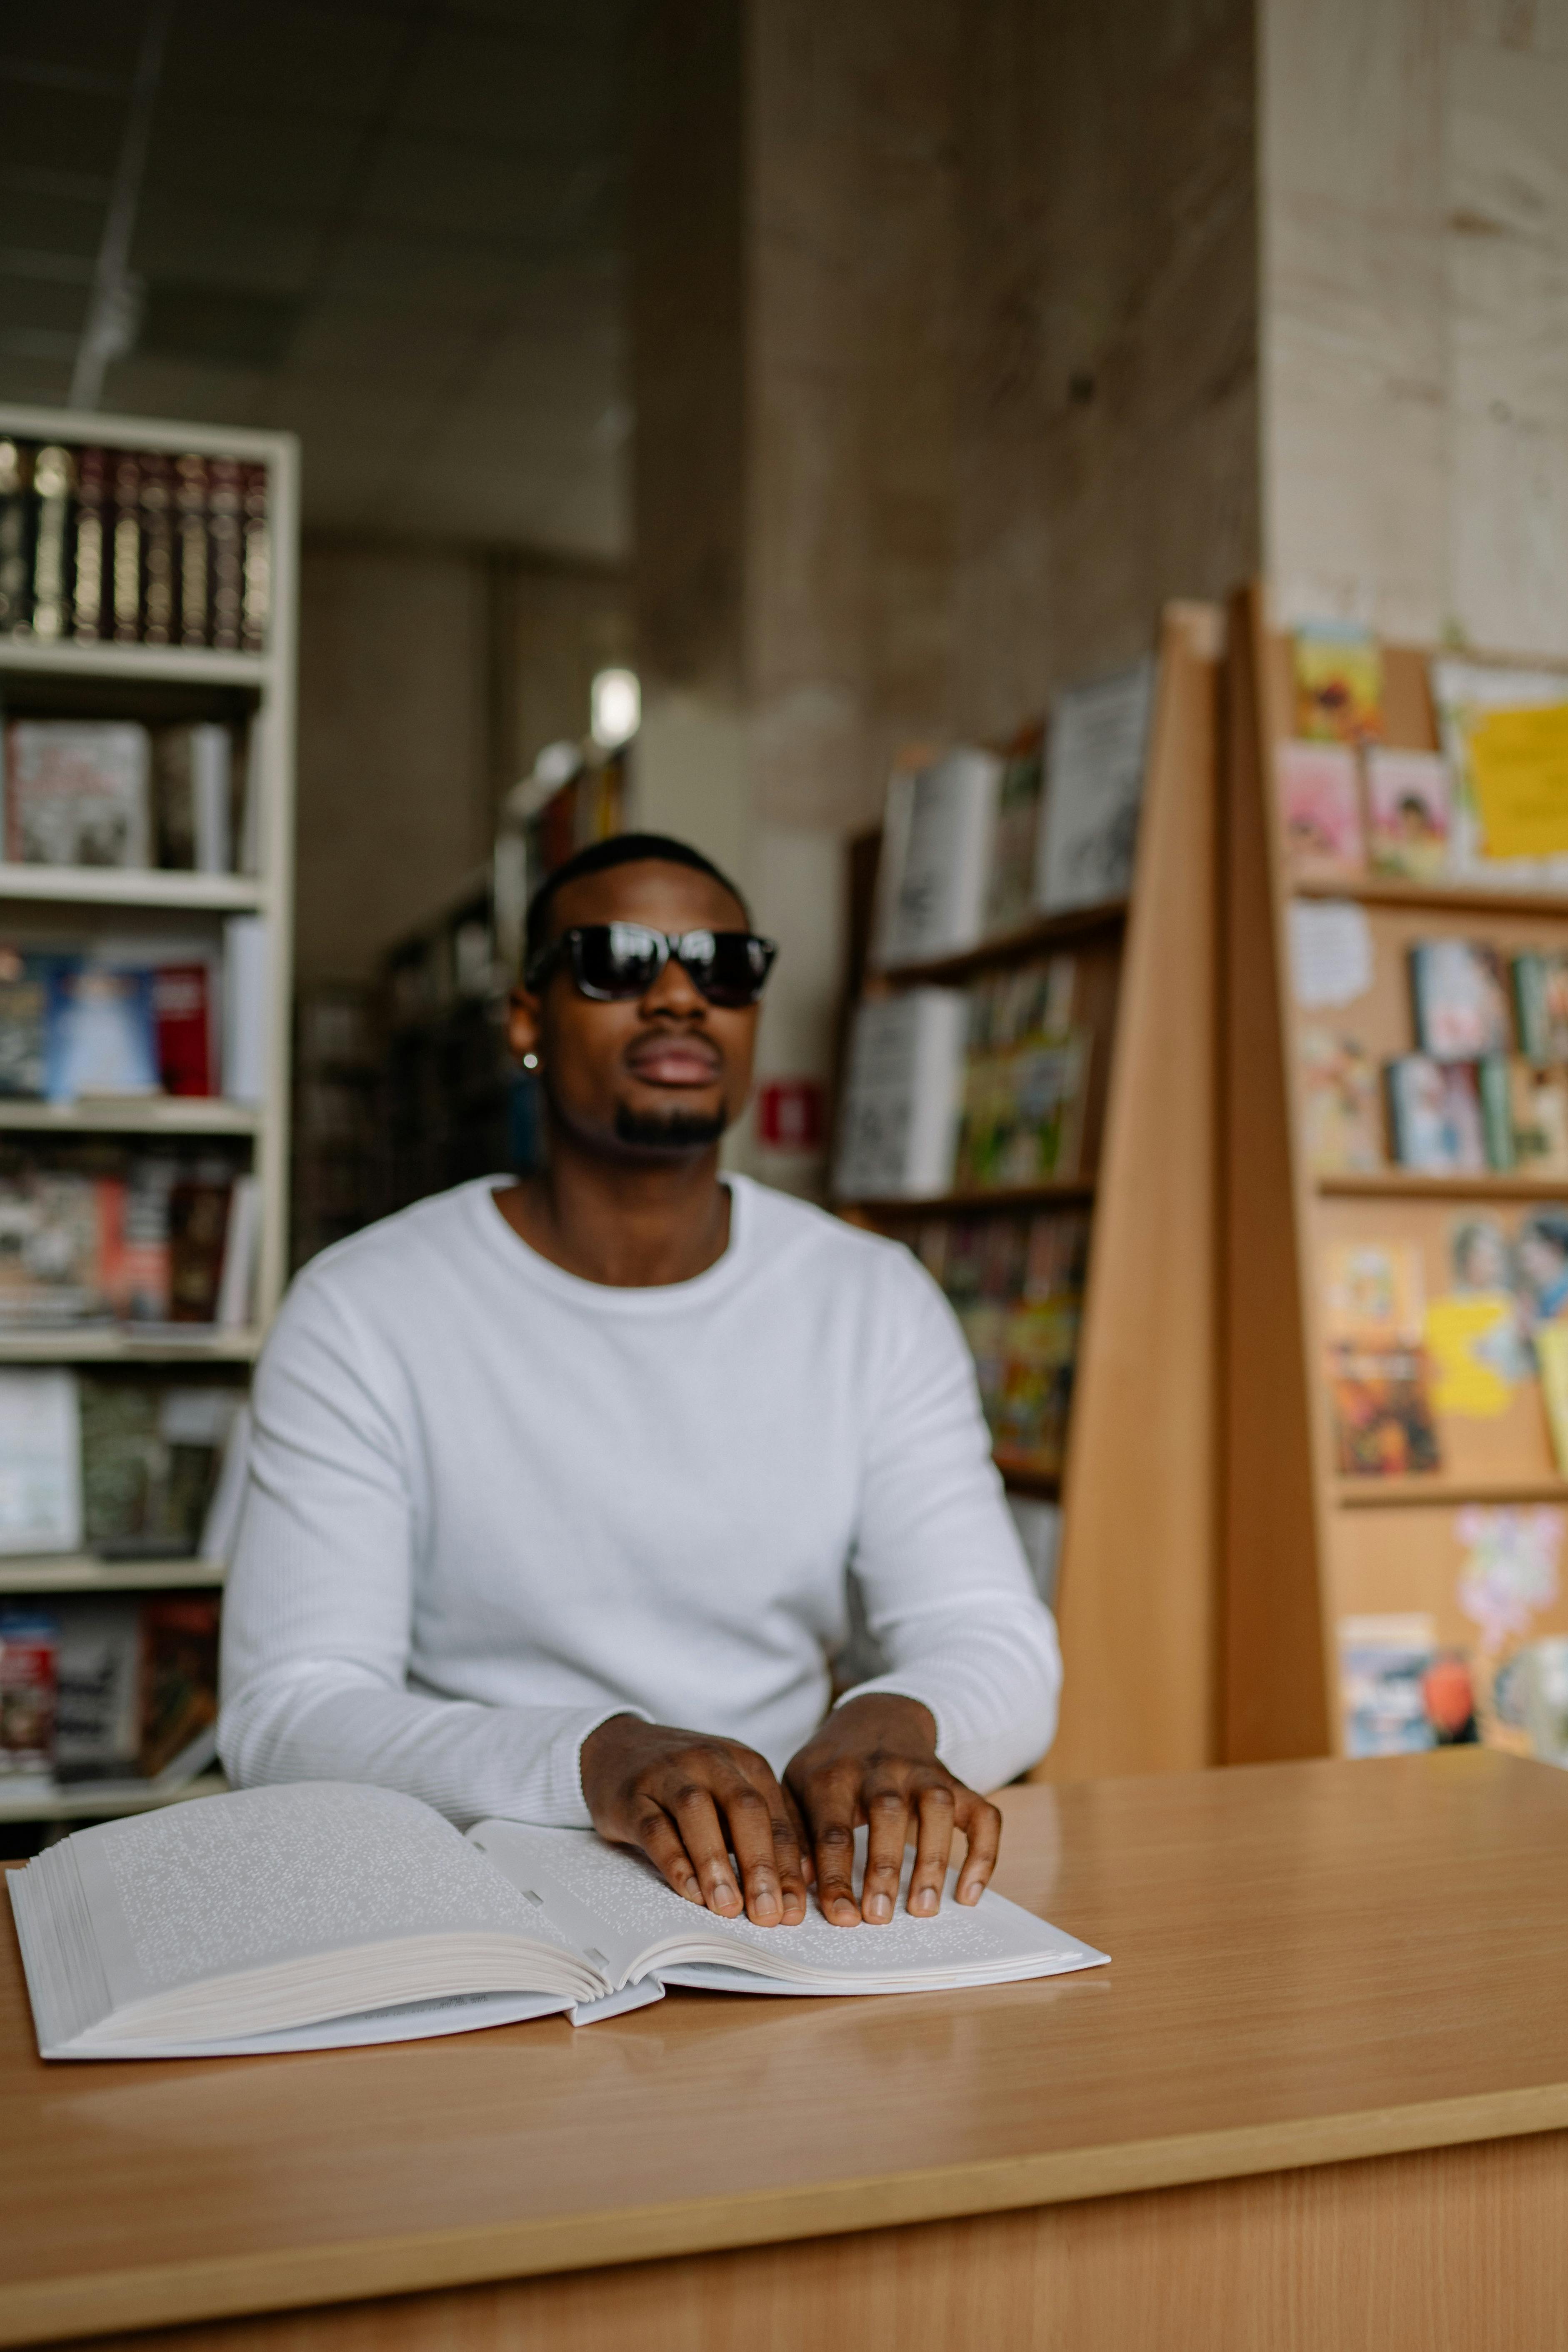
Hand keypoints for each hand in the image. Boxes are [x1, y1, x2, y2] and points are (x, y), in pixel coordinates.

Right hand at [580, 1714, 808, 1927]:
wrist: (618, 1748)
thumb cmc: (687, 1782)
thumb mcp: (730, 1792)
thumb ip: (765, 1828)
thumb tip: (803, 1879)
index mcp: (745, 1764)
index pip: (776, 1817)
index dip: (788, 1865)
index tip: (795, 1909)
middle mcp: (711, 1762)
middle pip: (745, 1810)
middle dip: (761, 1865)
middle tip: (769, 1914)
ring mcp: (670, 1774)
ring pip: (698, 1814)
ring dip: (717, 1863)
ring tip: (729, 1907)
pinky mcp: (634, 1794)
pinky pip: (655, 1827)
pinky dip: (674, 1861)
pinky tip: (689, 1891)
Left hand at [785, 1693, 1001, 1927]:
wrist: (877, 1715)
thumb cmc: (830, 1766)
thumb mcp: (796, 1786)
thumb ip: (795, 1833)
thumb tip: (798, 1886)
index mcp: (833, 1774)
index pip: (832, 1828)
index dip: (836, 1875)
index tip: (841, 1917)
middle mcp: (880, 1768)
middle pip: (886, 1812)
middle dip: (884, 1867)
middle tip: (879, 1917)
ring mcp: (922, 1772)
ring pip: (936, 1805)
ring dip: (932, 1858)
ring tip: (924, 1908)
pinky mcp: (954, 1781)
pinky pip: (982, 1812)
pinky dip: (983, 1853)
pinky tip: (969, 1893)